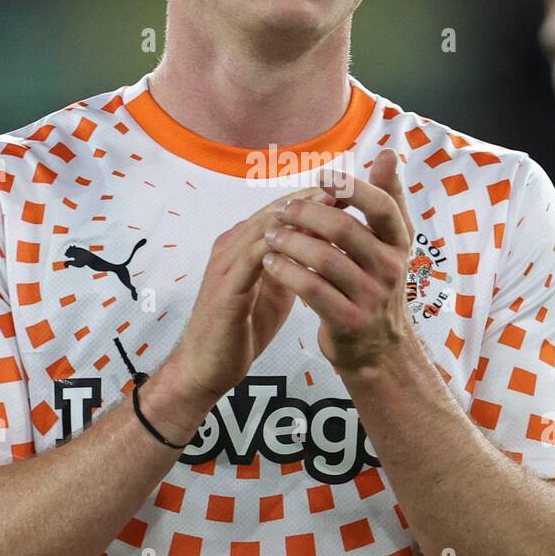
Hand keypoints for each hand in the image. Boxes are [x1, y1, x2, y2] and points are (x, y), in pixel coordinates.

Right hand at [168, 184, 343, 402]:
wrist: (207, 366)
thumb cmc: (242, 329)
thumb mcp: (275, 290)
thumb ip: (292, 265)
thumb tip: (323, 246)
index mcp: (242, 244)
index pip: (279, 211)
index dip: (312, 199)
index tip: (347, 191)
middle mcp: (231, 246)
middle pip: (273, 211)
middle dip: (310, 200)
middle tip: (345, 189)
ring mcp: (225, 264)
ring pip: (264, 228)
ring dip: (299, 216)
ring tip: (331, 208)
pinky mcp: (225, 288)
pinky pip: (253, 259)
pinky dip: (280, 247)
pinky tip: (307, 243)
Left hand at [261, 148, 414, 372]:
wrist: (377, 350)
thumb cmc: (375, 286)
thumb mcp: (389, 245)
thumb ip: (387, 200)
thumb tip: (388, 154)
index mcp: (400, 244)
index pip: (382, 205)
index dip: (351, 187)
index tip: (321, 176)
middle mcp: (391, 269)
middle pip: (345, 229)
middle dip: (307, 214)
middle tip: (283, 210)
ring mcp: (371, 297)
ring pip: (324, 258)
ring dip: (290, 242)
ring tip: (270, 235)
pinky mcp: (349, 321)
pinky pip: (311, 289)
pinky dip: (287, 272)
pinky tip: (271, 264)